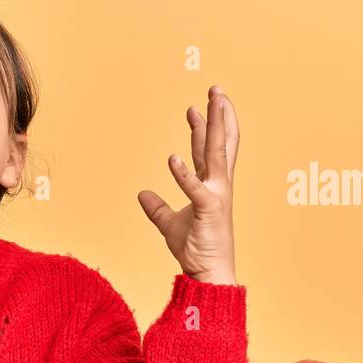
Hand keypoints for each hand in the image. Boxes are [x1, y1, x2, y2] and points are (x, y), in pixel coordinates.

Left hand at [137, 85, 239, 284]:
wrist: (208, 274)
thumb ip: (157, 208)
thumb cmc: (195, 249)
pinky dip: (184, 174)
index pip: (209, 150)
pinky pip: (196, 189)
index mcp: (211, 187)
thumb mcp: (169, 224)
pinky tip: (172, 157)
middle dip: (219, 115)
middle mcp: (218, 186)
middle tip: (216, 89)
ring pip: (216, 155)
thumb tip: (142, 193)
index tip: (200, 105)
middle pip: (219, 143)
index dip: (206, 127)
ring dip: (212, 127)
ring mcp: (217, 196)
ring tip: (208, 104)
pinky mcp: (209, 211)